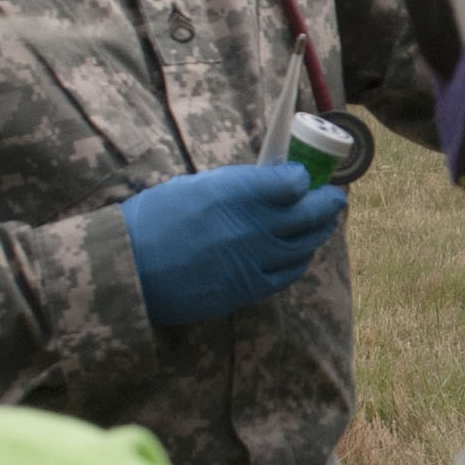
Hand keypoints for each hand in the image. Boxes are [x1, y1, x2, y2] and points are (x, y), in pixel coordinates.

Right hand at [121, 162, 349, 327]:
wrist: (129, 269)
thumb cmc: (153, 220)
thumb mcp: (195, 186)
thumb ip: (236, 185)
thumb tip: (269, 182)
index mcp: (235, 192)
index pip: (293, 181)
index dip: (304, 177)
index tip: (305, 175)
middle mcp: (251, 226)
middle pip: (310, 213)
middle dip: (329, 202)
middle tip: (336, 196)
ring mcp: (252, 260)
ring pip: (305, 245)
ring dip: (320, 231)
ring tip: (324, 222)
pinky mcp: (247, 288)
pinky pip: (288, 274)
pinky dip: (299, 260)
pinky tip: (299, 253)